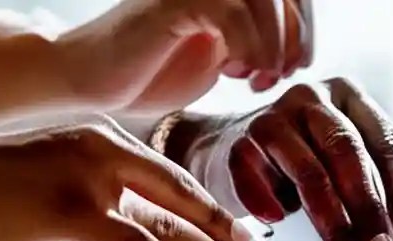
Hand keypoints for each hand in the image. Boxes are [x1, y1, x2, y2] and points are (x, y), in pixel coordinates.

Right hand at [58, 0, 314, 113]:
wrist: (87, 81)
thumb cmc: (147, 74)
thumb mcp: (216, 57)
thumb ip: (250, 41)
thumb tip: (294, 47)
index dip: (304, 25)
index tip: (295, 67)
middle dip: (296, 34)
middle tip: (282, 74)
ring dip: (274, 44)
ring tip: (259, 79)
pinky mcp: (171, 3)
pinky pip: (229, 13)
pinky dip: (247, 47)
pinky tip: (235, 73)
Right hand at [174, 78, 392, 240]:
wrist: (227, 144)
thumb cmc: (300, 157)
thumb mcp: (337, 157)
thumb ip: (365, 180)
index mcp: (348, 95)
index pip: (386, 142)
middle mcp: (311, 99)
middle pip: (348, 155)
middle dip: (369, 210)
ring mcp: (272, 118)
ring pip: (311, 175)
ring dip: (335, 226)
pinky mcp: (239, 143)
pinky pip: (260, 182)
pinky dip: (272, 206)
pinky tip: (279, 224)